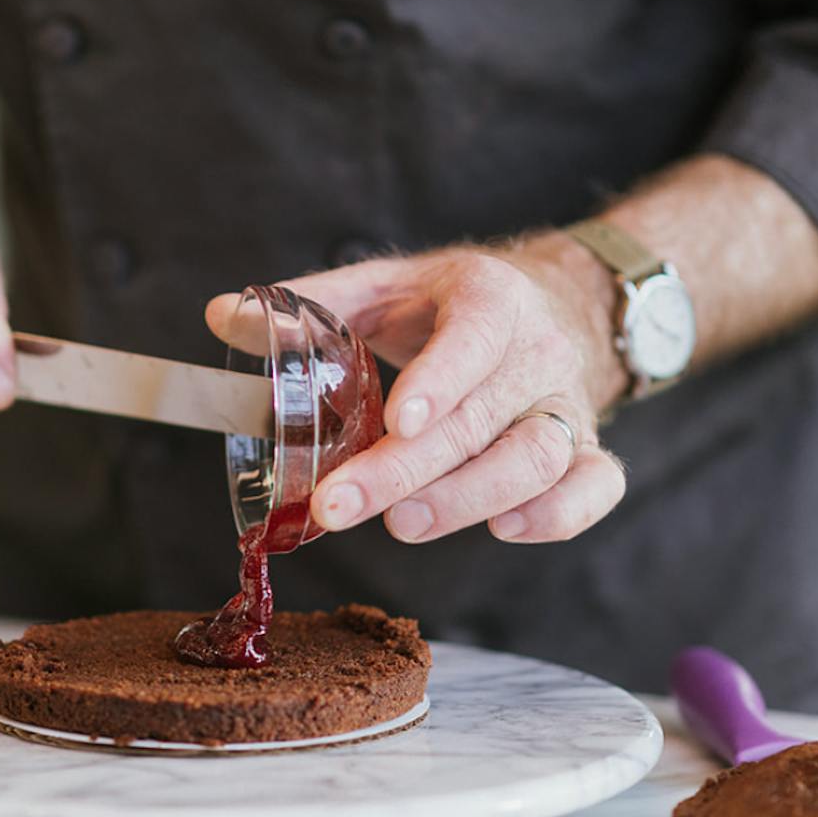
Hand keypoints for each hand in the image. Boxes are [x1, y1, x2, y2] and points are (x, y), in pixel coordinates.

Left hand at [207, 235, 629, 543]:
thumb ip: (310, 304)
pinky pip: (595, 486)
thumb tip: (222, 316)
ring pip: (539, 458)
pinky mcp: (587, 448)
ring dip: (470, 498)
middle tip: (342, 505)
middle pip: (484, 418)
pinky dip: (559, 515)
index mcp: (490, 298)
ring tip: (404, 524)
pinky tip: (503, 531)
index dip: (439, 381)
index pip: (474, 337)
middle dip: (410, 469)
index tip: (394, 422)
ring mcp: (568, 403)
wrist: (557, 303)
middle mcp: (538, 351)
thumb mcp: (388, 285)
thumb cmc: (451, 304)